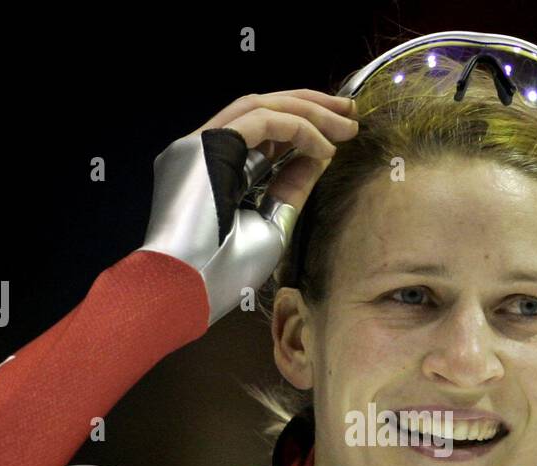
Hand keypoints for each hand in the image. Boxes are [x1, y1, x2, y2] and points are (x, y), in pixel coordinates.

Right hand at [140, 90, 358, 325]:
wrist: (186, 288)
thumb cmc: (223, 270)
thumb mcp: (270, 223)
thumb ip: (291, 187)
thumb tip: (318, 157)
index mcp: (214, 168)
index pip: (260, 132)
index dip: (302, 126)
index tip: (339, 134)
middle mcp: (202, 148)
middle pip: (262, 108)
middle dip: (311, 106)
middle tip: (351, 112)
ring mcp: (199, 143)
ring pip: (261, 105)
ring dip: (308, 110)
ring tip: (346, 123)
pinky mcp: (204, 143)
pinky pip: (261, 120)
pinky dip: (297, 127)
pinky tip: (324, 146)